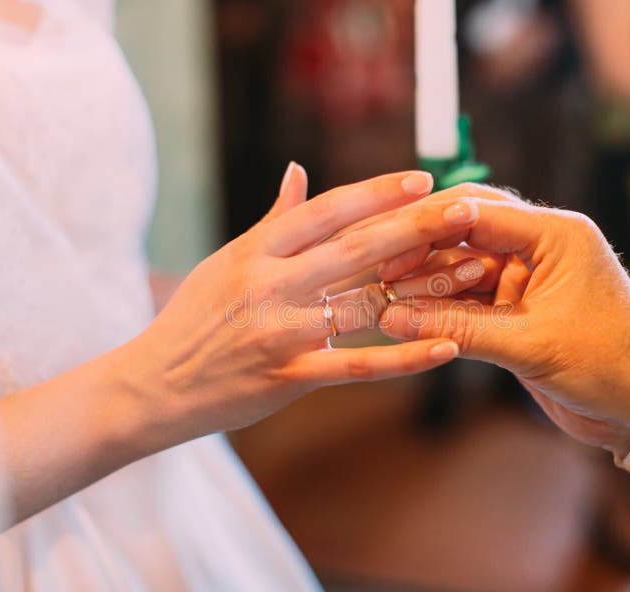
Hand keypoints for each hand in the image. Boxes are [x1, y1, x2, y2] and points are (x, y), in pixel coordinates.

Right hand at [129, 167, 486, 442]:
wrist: (154, 383)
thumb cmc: (193, 318)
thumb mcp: (227, 260)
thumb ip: (274, 220)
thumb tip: (298, 170)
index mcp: (258, 249)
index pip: (328, 211)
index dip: (379, 192)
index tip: (423, 179)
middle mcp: (273, 283)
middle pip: (359, 247)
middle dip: (418, 226)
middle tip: (468, 209)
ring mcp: (283, 330)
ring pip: (367, 302)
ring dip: (427, 287)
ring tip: (475, 271)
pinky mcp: (290, 376)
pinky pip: (358, 366)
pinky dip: (404, 357)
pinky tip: (446, 347)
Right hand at [380, 185, 629, 455]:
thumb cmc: (607, 365)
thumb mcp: (529, 344)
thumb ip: (458, 327)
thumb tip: (392, 317)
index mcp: (554, 235)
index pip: (478, 211)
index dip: (428, 225)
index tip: (386, 244)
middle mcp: (539, 246)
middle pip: (465, 231)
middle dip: (422, 250)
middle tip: (380, 270)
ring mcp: (527, 276)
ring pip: (463, 267)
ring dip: (428, 283)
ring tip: (386, 300)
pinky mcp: (518, 307)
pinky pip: (470, 298)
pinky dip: (442, 309)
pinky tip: (410, 319)